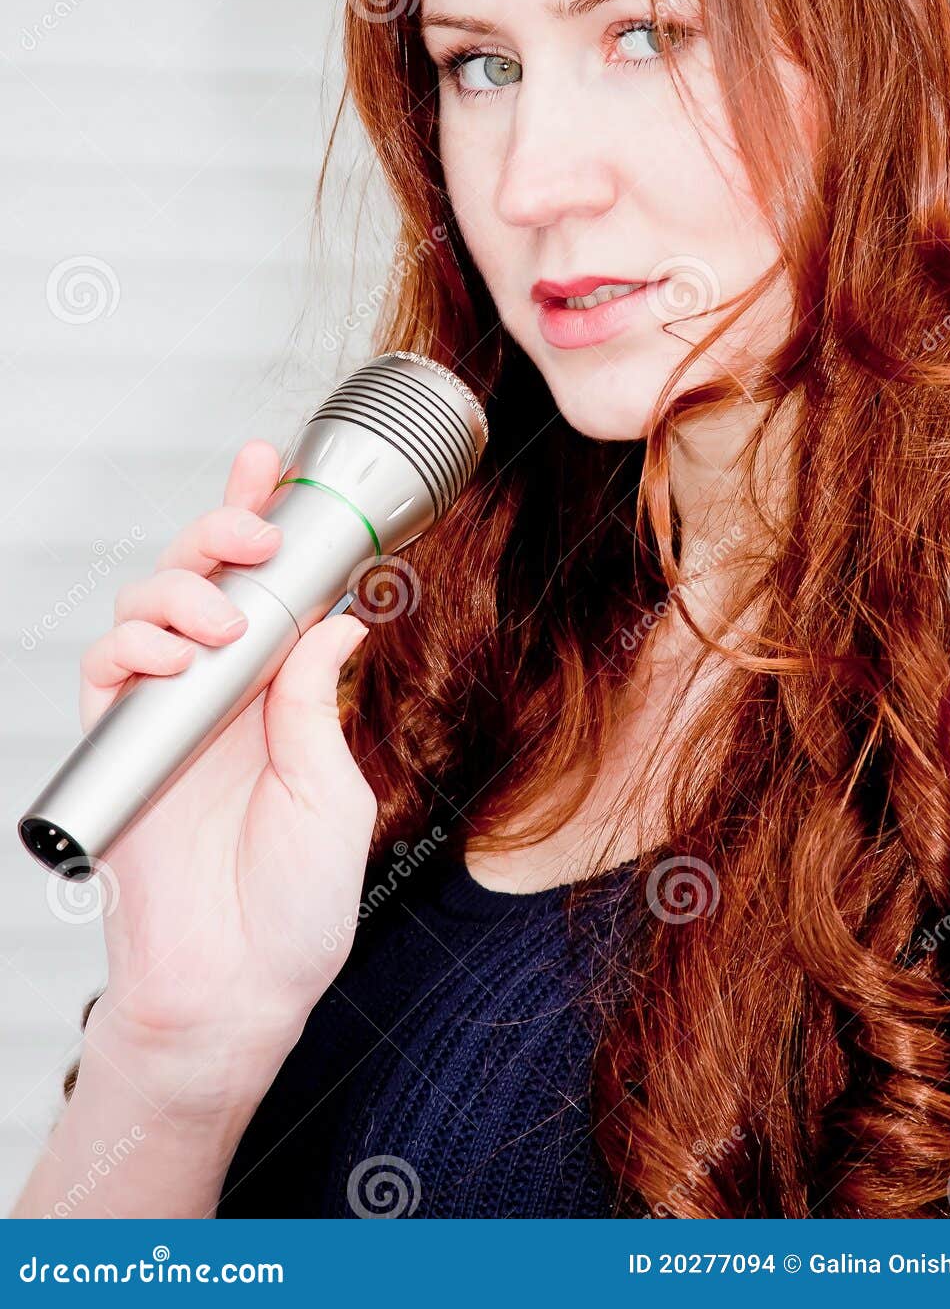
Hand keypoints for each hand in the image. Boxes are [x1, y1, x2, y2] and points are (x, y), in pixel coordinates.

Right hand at [73, 439, 375, 1082]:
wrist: (236, 987)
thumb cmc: (294, 905)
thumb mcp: (331, 789)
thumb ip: (317, 700)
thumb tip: (338, 619)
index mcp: (278, 694)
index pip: (267, 589)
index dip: (263, 522)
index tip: (272, 464)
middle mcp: (221, 694)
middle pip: (200, 579)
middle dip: (219, 533)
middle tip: (250, 532)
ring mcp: (166, 717)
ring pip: (147, 609)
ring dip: (180, 591)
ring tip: (215, 621)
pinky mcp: (120, 747)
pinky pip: (107, 670)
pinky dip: (133, 647)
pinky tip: (171, 658)